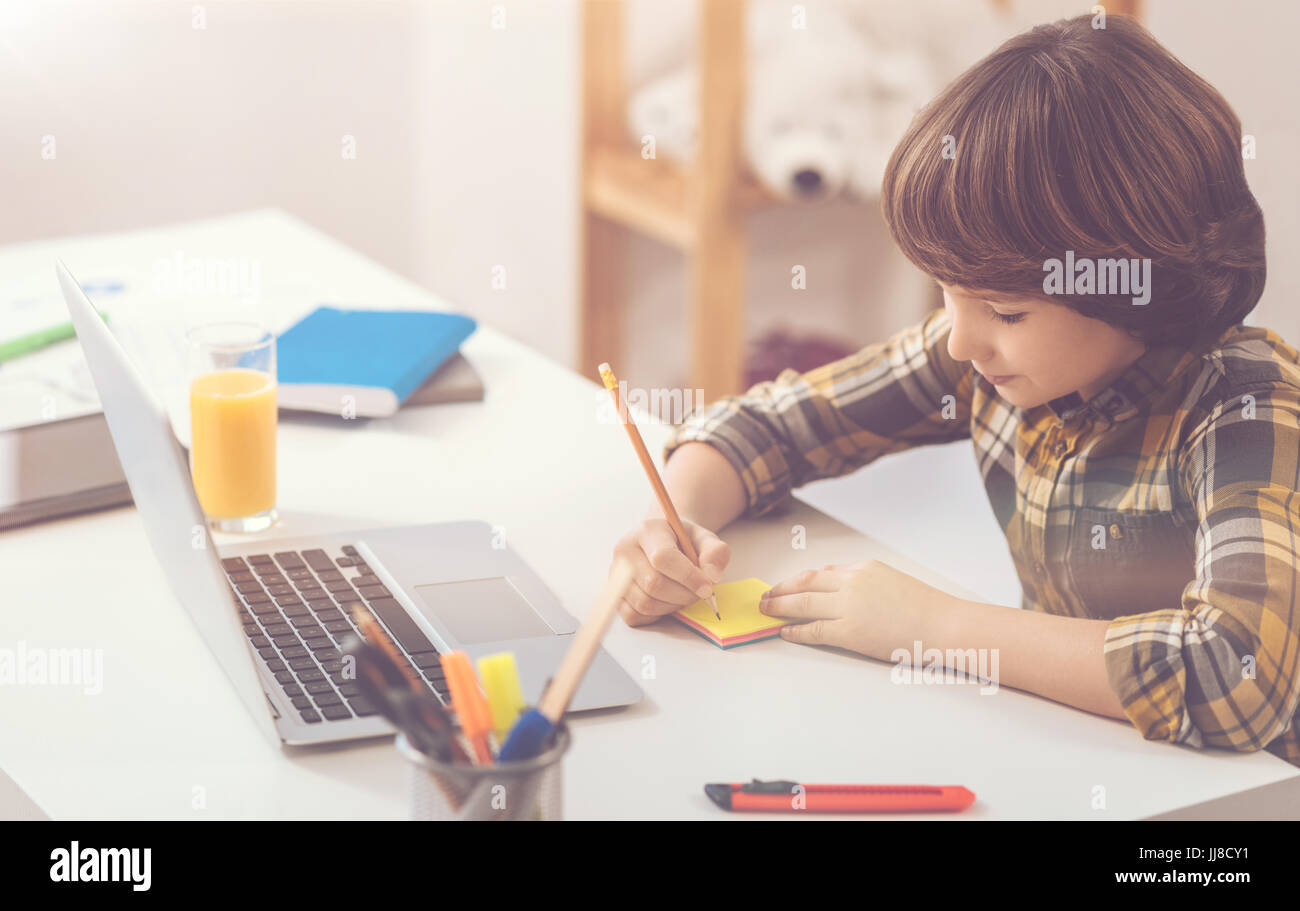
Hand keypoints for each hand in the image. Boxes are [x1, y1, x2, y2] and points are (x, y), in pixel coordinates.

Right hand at [611, 518, 730, 626]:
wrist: (664, 542)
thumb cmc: (685, 542)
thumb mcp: (705, 539)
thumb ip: (715, 553)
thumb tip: (711, 577)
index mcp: (648, 530)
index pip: (663, 557)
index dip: (688, 576)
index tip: (708, 588)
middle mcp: (625, 550)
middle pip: (654, 583)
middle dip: (683, 595)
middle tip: (698, 592)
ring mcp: (615, 573)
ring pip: (645, 603)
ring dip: (672, 606)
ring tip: (683, 594)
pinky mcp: (615, 593)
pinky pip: (633, 615)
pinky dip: (655, 615)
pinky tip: (666, 602)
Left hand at [759, 559, 953, 658]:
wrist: (944, 625)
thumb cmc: (924, 607)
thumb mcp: (891, 581)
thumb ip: (863, 581)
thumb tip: (837, 584)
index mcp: (863, 568)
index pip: (822, 572)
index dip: (799, 580)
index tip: (787, 586)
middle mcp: (852, 582)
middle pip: (805, 583)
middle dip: (781, 589)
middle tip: (765, 596)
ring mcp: (849, 606)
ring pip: (803, 603)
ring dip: (780, 606)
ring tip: (765, 610)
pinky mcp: (849, 631)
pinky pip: (813, 629)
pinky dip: (795, 630)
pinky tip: (785, 631)